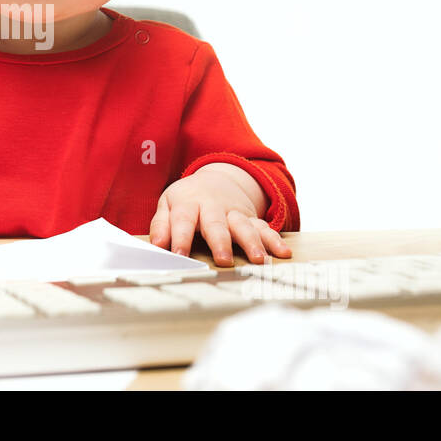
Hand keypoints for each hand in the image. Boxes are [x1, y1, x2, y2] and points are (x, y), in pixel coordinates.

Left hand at [149, 168, 290, 265]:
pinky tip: (283, 253)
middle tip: (224, 260)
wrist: (217, 179)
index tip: (179, 256)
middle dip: (221, 242)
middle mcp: (213, 207)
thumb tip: (156, 245)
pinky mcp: (250, 218)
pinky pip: (264, 228)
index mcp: (189, 203)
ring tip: (259, 260)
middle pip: (216, 224)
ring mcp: (234, 212)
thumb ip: (161, 225)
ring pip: (244, 226)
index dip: (180, 238)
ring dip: (252, 242)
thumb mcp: (168, 205)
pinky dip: (275, 240)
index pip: (182, 220)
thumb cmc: (187, 199)